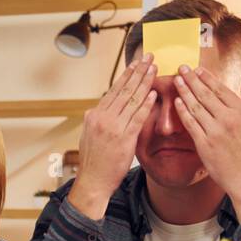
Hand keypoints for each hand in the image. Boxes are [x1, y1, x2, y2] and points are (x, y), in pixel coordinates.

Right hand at [68, 54, 157, 218]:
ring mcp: (113, 128)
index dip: (126, 76)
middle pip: (123, 90)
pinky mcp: (124, 139)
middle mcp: (102, 119)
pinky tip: (154, 94)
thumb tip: (93, 110)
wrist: (92, 182)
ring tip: (154, 69)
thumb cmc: (93, 162)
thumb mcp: (87, 137)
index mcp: (94, 116)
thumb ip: (93, 122)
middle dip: (138, 72)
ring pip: (132, 100)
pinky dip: (146, 105)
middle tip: (149, 57)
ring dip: (145, 83)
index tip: (135, 64)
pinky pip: (137, 118)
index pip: (113, 91)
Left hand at [172, 68, 240, 220]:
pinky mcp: (205, 145)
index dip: (208, 78)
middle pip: (206, 94)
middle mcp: (229, 119)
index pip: (222, 89)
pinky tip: (177, 102)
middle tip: (182, 68)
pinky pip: (191, 125)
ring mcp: (215, 132)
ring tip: (176, 80)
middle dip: (193, 79)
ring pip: (196, 107)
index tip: (198, 69)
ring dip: (185, 92)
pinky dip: (183, 112)